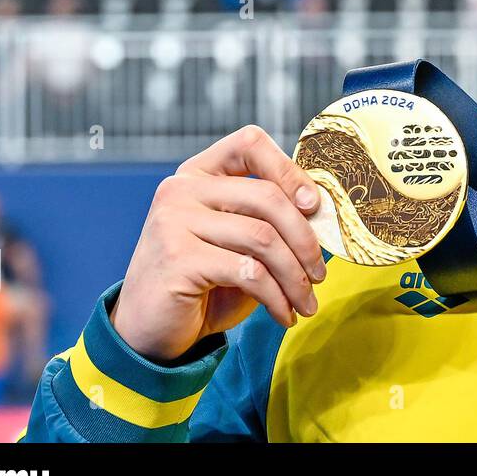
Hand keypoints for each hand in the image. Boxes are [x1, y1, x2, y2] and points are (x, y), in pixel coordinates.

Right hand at [109, 125, 325, 362]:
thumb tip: (325, 213)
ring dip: (296, 277)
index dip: (290, 170)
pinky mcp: (177, 259)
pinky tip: (284, 313)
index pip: (250, 144)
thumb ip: (270, 221)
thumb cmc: (206, 283)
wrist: (151, 331)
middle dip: (305, 240)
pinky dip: (277, 297)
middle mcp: (181, 190)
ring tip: (307, 301)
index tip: (314, 205)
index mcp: (198, 174)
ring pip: (263, 238)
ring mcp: (174, 222)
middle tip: (320, 273)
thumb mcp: (240, 244)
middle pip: (267, 197)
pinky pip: (249, 272)